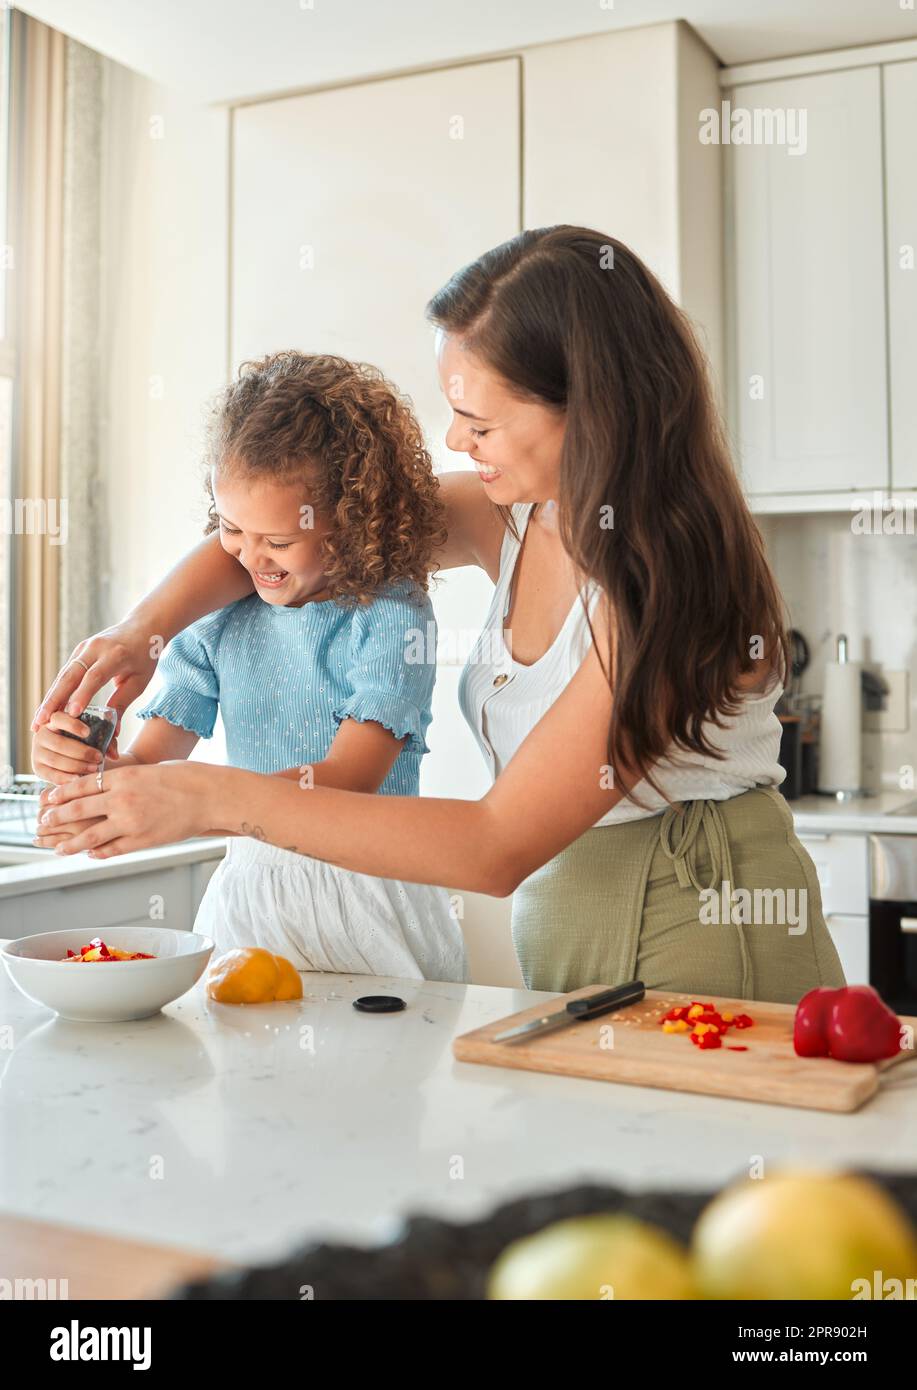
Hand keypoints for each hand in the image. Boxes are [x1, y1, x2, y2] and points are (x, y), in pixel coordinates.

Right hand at [30, 619, 162, 745]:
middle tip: (41, 721)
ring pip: (63, 675)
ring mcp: (84, 647)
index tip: (71, 714)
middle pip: (71, 675)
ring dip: (50, 698)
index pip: (95, 676)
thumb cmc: (144, 657)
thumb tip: (113, 732)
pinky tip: (47, 708)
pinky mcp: (78, 651)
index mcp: (115, 654)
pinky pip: (65, 673)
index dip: (82, 695)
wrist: (142, 626)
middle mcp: (95, 648)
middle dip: (54, 700)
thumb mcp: (140, 680)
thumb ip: (123, 703)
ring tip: (39, 720)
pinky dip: (56, 691)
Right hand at [31, 712, 104, 784]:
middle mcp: (41, 734)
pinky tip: (79, 779)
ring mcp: (36, 752)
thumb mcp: (94, 736)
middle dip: (81, 752)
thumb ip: (106, 740)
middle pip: (59, 743)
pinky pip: (51, 775)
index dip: (72, 725)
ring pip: (56, 760)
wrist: (73, 758)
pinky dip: (66, 778)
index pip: (59, 718)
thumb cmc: (86, 742)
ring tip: (94, 768)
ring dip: (77, 765)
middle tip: (99, 757)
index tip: (88, 732)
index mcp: (54, 720)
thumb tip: (114, 755)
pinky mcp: (37, 768)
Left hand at [34, 761, 221, 857]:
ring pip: (90, 836)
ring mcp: (131, 822)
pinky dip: (99, 853)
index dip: (61, 794)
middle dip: (56, 818)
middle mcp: (122, 799)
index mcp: (123, 777)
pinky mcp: (143, 840)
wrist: (212, 796)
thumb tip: (108, 786)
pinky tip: (91, 854)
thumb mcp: (151, 770)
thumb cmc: (187, 778)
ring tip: (59, 848)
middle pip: (78, 810)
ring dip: (71, 844)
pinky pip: (113, 850)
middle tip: (43, 823)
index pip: (81, 785)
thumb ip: (127, 779)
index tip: (49, 799)